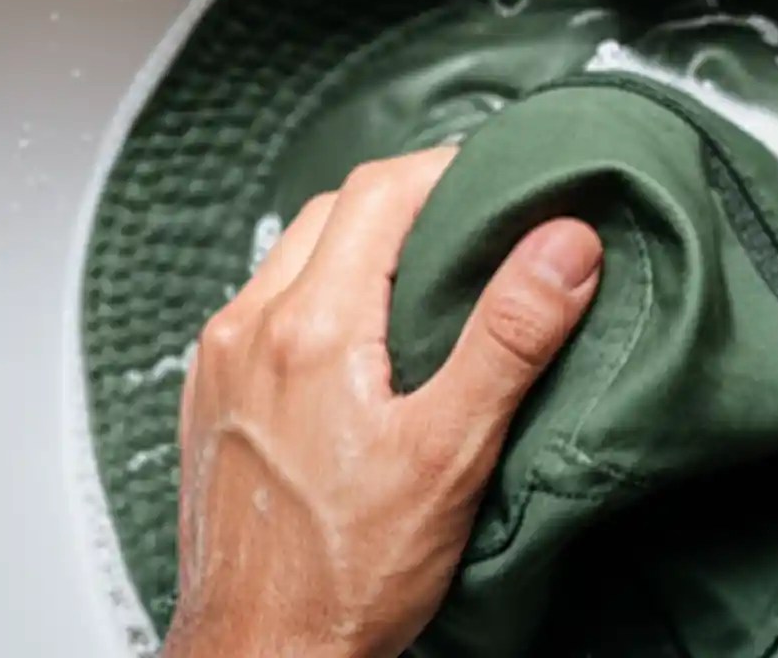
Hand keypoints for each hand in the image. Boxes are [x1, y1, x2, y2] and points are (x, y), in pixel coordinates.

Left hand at [163, 148, 603, 656]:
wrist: (264, 651)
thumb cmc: (347, 572)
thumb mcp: (452, 452)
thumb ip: (509, 338)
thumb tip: (561, 248)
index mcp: (312, 329)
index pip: (380, 191)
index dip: (447, 169)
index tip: (499, 179)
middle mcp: (251, 331)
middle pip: (334, 211)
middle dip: (409, 199)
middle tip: (474, 219)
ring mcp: (224, 363)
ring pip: (296, 255)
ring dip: (362, 243)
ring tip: (427, 272)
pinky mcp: (216, 396)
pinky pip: (268, 305)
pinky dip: (321, 290)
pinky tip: (362, 336)